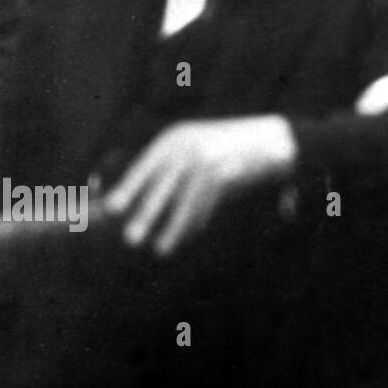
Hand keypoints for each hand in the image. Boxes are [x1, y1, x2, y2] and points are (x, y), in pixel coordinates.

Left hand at [104, 116, 297, 256]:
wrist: (276, 137)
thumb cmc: (230, 148)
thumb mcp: (197, 148)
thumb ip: (173, 171)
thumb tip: (142, 203)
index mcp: (175, 138)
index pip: (145, 167)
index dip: (128, 190)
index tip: (110, 211)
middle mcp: (188, 146)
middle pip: (160, 187)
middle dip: (145, 215)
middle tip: (130, 240)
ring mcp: (208, 159)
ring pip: (184, 202)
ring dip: (173, 228)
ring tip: (161, 250)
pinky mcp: (226, 173)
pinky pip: (206, 205)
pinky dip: (197, 223)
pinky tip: (190, 236)